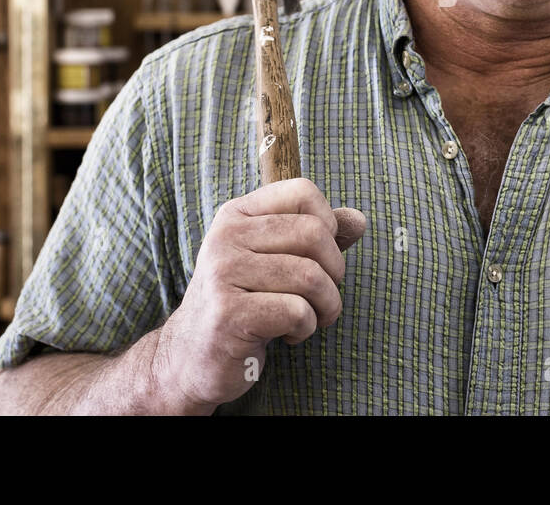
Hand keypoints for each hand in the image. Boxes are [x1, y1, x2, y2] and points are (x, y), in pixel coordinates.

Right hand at [153, 178, 366, 413]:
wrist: (190, 357)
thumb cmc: (243, 303)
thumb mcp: (274, 260)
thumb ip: (317, 237)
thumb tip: (360, 220)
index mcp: (237, 215)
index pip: (302, 192)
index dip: (328, 224)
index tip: (320, 256)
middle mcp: (226, 237)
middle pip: (314, 234)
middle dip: (335, 271)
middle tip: (323, 295)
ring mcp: (223, 274)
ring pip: (311, 276)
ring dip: (326, 306)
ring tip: (309, 318)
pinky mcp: (228, 313)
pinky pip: (298, 311)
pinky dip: (306, 328)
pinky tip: (287, 335)